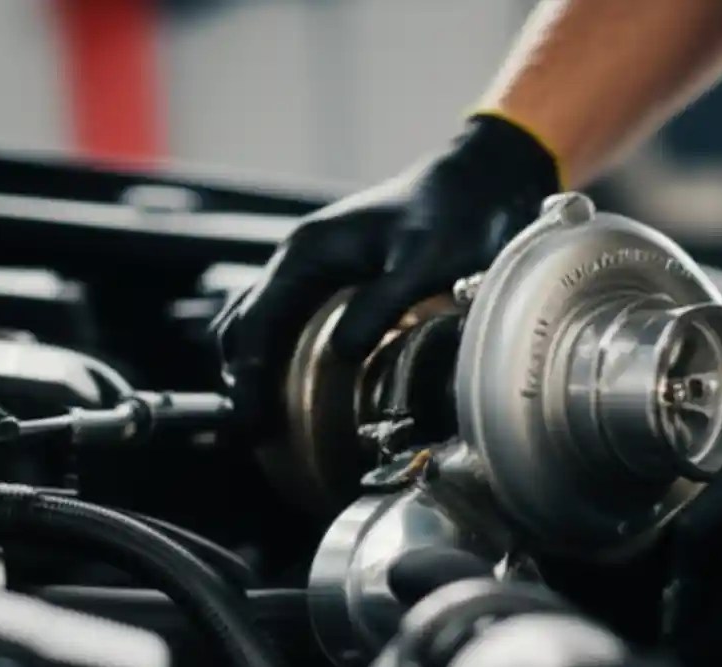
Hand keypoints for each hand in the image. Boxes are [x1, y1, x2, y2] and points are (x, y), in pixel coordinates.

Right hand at [212, 114, 559, 426]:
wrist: (479, 179)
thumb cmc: (454, 215)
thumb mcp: (422, 263)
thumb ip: (379, 306)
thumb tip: (342, 356)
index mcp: (307, 253)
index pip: (253, 326)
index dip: (248, 380)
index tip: (254, 426)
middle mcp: (301, 258)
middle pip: (243, 325)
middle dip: (243, 379)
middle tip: (258, 432)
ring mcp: (316, 265)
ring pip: (261, 321)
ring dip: (257, 367)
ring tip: (272, 418)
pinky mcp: (338, 274)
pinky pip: (291, 318)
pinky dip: (282, 352)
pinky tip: (303, 384)